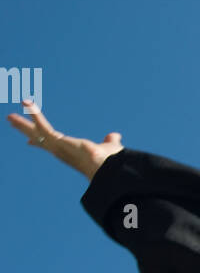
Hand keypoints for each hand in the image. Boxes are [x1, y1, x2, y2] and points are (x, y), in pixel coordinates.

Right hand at [7, 99, 124, 179]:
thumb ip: (110, 142)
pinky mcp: (57, 141)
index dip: (40, 143)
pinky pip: (43, 126)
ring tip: (9, 116)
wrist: (109, 169)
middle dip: (25, 130)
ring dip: (23, 123)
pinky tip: (27, 103)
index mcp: (70, 153)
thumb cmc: (110, 163)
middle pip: (38, 138)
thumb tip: (115, 137)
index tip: (29, 142)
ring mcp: (57, 147)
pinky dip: (34, 114)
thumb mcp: (109, 148)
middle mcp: (61, 152)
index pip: (51, 146)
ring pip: (36, 132)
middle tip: (11, 120)